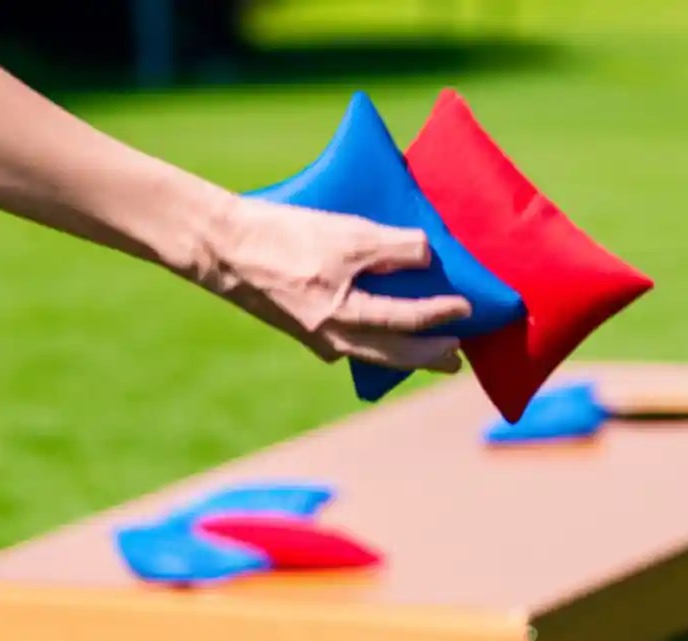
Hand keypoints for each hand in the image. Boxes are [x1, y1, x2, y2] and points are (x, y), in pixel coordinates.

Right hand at [198, 195, 471, 372]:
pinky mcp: (299, 328)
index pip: (407, 321)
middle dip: (426, 357)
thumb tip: (427, 258)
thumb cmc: (284, 237)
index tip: (466, 308)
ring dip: (401, 353)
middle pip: (392, 353)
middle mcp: (331, 337)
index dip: (440, 314)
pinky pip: (345, 344)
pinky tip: (377, 336)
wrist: (221, 245)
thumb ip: (392, 247)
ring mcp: (314, 336)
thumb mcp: (346, 234)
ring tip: (425, 352)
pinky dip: (369, 343)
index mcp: (344, 317)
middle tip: (456, 359)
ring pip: (369, 352)